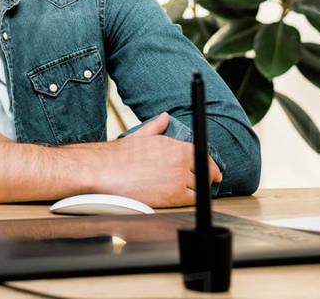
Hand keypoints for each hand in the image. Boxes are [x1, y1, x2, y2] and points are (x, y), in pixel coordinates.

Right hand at [94, 112, 222, 207]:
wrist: (104, 172)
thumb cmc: (118, 156)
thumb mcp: (140, 136)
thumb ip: (156, 126)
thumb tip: (165, 117)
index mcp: (174, 144)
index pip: (202, 154)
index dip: (211, 166)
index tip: (215, 173)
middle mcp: (180, 160)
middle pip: (205, 172)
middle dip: (204, 178)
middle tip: (201, 184)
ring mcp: (179, 178)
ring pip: (200, 187)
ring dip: (196, 190)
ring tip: (186, 192)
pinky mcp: (174, 196)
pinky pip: (194, 200)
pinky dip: (191, 201)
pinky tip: (181, 199)